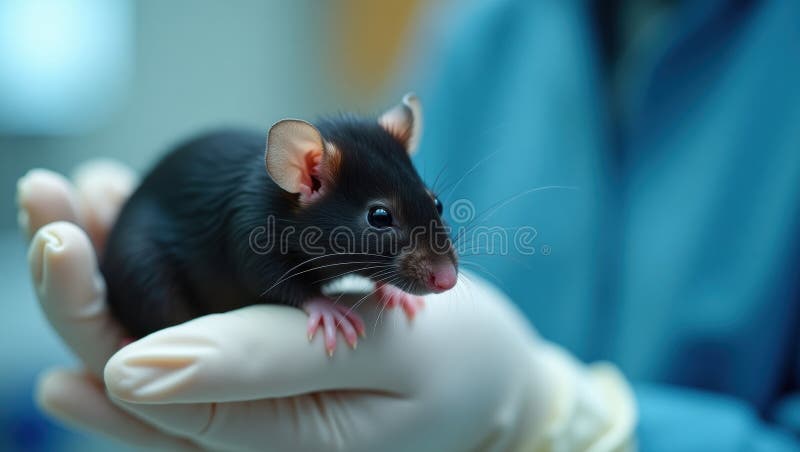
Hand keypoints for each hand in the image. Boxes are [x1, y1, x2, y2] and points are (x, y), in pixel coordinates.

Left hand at [18, 161, 635, 450]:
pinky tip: (128, 225)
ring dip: (105, 271)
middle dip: (79, 281)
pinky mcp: (258, 373)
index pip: (144, 391)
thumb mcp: (381, 357)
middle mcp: (239, 432)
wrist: (493, 377)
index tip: (55, 235)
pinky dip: (151, 274)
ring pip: (146, 345)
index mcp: (265, 443)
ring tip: (80, 194)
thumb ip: (266, 367)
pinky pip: (184, 333)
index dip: (86, 310)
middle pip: (124, 367)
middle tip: (51, 194)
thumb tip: (132, 370)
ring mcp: (246, 405)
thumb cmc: (455, 364)